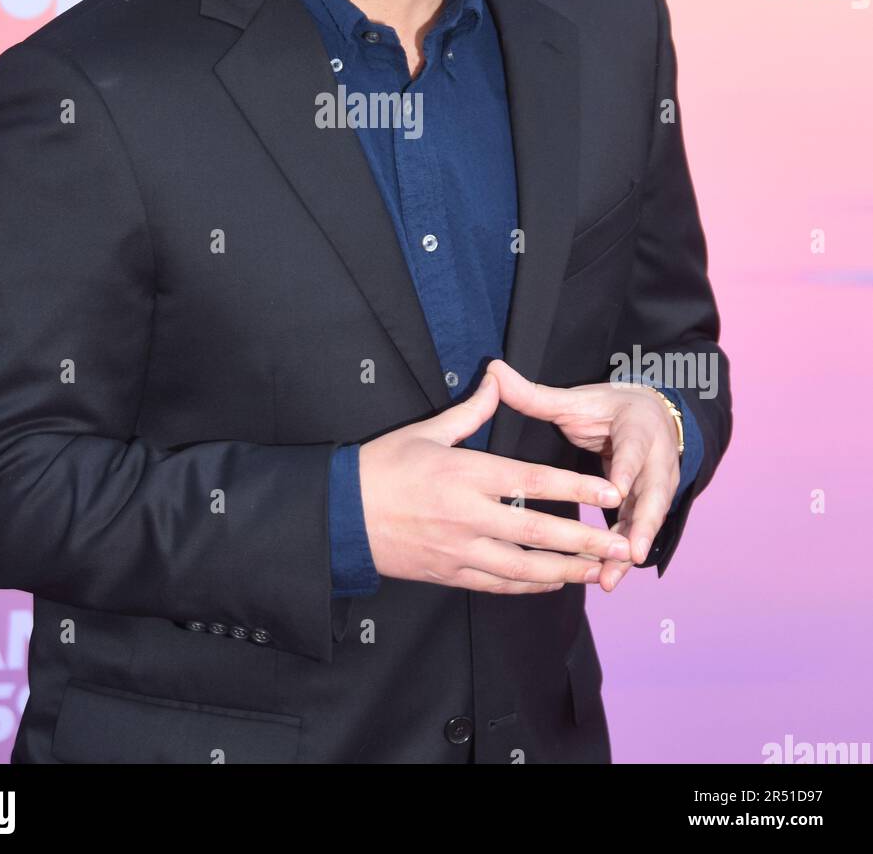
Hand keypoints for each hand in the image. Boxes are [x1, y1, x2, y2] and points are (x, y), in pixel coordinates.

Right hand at [359, 375, 631, 593]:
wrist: (341, 515)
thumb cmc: (382, 466)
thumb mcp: (426, 431)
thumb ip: (471, 411)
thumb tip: (497, 378)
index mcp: (467, 473)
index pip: (533, 480)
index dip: (575, 488)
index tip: (610, 493)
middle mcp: (468, 515)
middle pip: (539, 531)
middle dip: (586, 540)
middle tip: (623, 545)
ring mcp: (460, 550)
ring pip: (524, 567)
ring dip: (567, 570)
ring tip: (601, 571)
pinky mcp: (450, 574)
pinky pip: (499, 585)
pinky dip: (531, 586)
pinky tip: (555, 582)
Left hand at [484, 359, 681, 591]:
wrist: (650, 417)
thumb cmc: (607, 409)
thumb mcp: (576, 400)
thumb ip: (536, 394)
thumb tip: (493, 370)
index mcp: (638, 427)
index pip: (633, 448)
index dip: (626, 469)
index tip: (616, 491)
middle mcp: (656, 459)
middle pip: (653, 494)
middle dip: (642, 524)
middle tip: (630, 552)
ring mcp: (659, 485)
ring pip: (648, 521)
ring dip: (630, 549)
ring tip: (609, 578)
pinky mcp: (651, 506)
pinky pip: (638, 532)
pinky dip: (624, 555)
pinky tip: (605, 578)